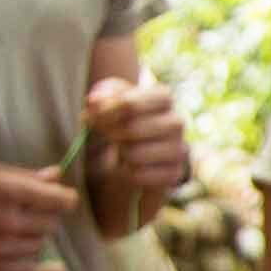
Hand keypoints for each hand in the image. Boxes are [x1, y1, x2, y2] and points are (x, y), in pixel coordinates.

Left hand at [81, 73, 190, 216]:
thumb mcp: (112, 101)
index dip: (105, 112)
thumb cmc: (125, 120)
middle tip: (104, 134)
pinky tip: (131, 166)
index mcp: (163, 98)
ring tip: (122, 149)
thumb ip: (103, 95)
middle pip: (131, 129)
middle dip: (110, 133)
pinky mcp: (174, 173)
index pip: (129, 104)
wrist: (141, 151)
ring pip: (135, 154)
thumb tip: (94, 100)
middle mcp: (176, 122)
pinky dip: (128, 172)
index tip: (92, 116)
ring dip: (121, 153)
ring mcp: (178, 148)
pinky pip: (139, 175)